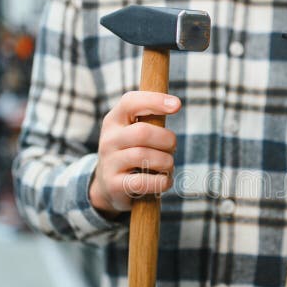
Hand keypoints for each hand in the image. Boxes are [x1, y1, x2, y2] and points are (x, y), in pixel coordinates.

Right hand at [89, 91, 179, 216]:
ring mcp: (109, 162)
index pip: (130, 102)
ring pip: (145, 156)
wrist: (109, 186)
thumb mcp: (135, 132)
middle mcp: (108, 139)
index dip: (155, 101)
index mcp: (114, 120)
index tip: (178, 105)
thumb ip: (151, 119)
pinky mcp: (114, 185)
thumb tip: (174, 104)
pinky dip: (162, 181)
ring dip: (166, 162)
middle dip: (167, 140)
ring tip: (167, 166)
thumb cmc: (132, 153)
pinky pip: (144, 181)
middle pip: (143, 132)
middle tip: (173, 148)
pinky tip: (163, 180)